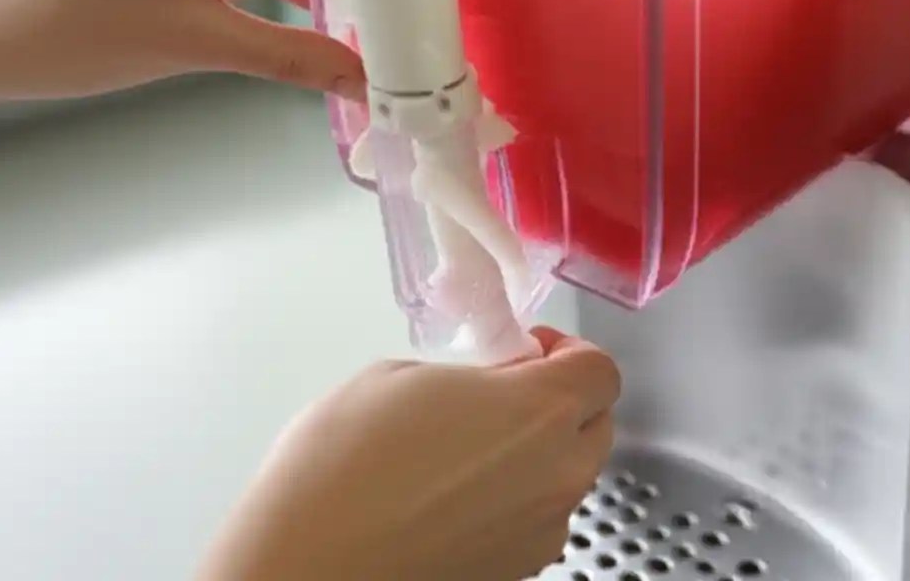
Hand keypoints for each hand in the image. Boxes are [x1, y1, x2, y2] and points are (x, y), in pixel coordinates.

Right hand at [198, 328, 620, 580]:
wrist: (309, 562)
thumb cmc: (339, 471)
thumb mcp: (398, 377)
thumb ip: (466, 376)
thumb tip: (482, 389)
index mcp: (539, 413)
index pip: (600, 370)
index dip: (566, 351)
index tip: (531, 350)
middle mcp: (556, 477)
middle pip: (595, 425)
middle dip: (558, 402)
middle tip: (500, 392)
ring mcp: (539, 533)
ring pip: (567, 477)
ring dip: (537, 455)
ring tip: (466, 449)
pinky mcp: (514, 571)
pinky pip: (535, 520)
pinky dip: (511, 501)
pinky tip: (452, 495)